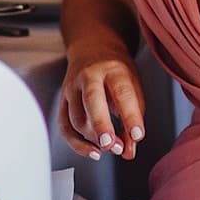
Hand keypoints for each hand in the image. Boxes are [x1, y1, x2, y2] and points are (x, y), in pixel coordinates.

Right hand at [59, 45, 145, 161]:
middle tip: (112, 145)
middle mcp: (89, 76)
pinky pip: (65, 127)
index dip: (130, 116)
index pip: (122, 93)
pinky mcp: (62, 100)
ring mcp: (72, 88)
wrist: (93, 49)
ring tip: (110, 148)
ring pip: (76, 118)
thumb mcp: (133, 86)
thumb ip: (134, 117)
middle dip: (101, 126)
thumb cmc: (116, 71)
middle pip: (92, 101)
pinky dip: (77, 144)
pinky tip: (93, 151)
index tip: (137, 135)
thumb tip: (129, 150)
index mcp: (113, 69)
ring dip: (93, 139)